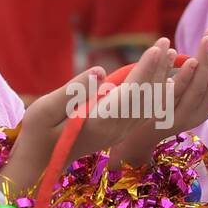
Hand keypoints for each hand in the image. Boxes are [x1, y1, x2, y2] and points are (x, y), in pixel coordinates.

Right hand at [9, 39, 177, 183]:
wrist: (39, 165)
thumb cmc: (36, 135)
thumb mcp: (44, 111)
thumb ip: (72, 92)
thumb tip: (100, 71)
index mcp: (98, 124)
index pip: (130, 94)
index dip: (144, 71)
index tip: (155, 49)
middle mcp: (115, 131)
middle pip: (145, 98)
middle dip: (157, 69)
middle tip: (166, 42)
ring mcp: (118, 133)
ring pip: (149, 105)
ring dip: (160, 79)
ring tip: (171, 55)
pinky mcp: (118, 132)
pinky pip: (145, 112)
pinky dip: (157, 93)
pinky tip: (164, 80)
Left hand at [110, 29, 207, 164]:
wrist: (134, 138)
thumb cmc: (161, 110)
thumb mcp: (183, 96)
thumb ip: (196, 80)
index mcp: (204, 109)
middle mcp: (196, 115)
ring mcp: (179, 117)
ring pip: (198, 89)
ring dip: (205, 62)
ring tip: (207, 40)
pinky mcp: (159, 115)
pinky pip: (175, 93)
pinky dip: (184, 75)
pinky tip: (183, 57)